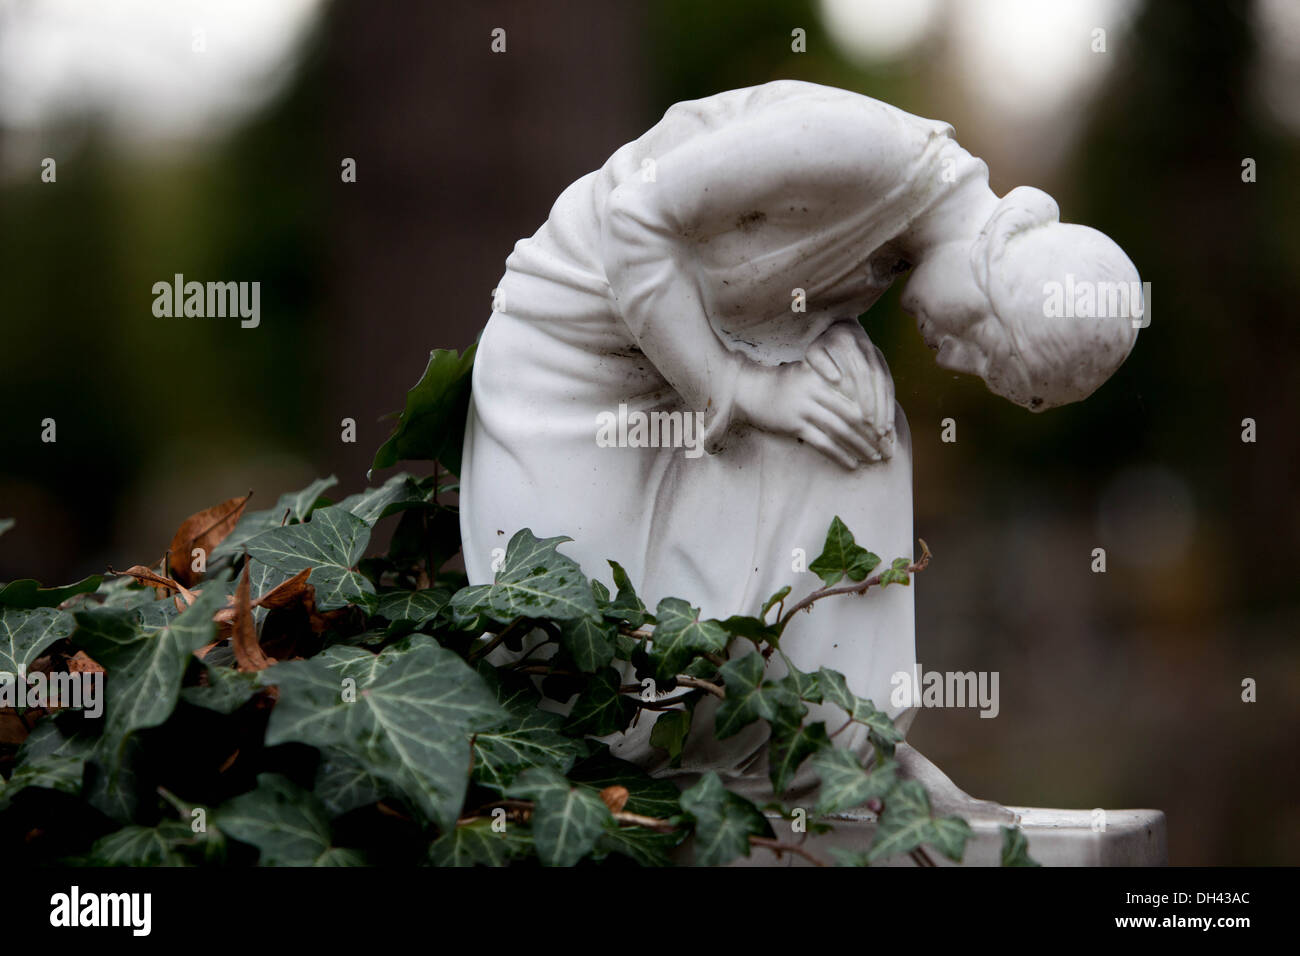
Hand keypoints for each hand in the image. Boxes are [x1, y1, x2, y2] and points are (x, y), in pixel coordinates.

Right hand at [735, 341, 890, 469]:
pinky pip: (822, 442)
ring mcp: (804, 406)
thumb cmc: (786, 384)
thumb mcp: (812, 376)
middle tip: (888, 449)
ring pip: (841, 430)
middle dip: (873, 435)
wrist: (751, 390)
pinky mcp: (794, 423)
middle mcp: (817, 389)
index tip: (889, 432)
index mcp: (826, 376)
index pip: (859, 399)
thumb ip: (837, 386)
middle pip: (854, 416)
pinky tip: (852, 464)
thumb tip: (867, 407)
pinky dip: (840, 455)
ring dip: (860, 447)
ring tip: (874, 458)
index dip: (876, 417)